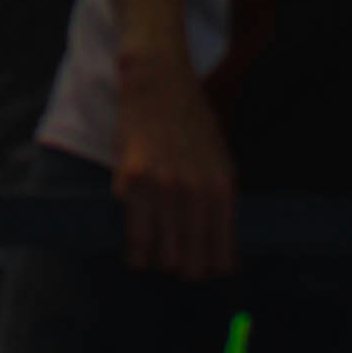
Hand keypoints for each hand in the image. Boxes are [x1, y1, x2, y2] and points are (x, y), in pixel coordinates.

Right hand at [113, 46, 238, 283]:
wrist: (159, 83)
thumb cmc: (191, 120)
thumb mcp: (220, 160)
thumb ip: (219, 200)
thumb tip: (219, 245)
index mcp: (220, 190)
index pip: (219, 254)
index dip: (209, 269)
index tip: (201, 269)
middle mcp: (193, 194)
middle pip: (188, 262)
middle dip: (182, 267)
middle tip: (175, 261)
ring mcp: (161, 189)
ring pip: (159, 256)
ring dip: (157, 261)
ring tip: (153, 255)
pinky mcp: (131, 181)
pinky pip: (134, 236)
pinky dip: (135, 250)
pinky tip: (137, 247)